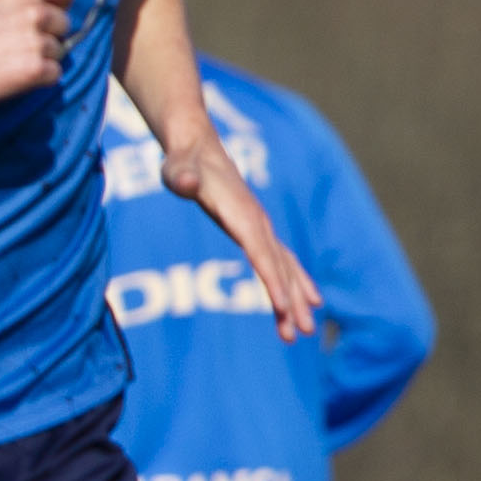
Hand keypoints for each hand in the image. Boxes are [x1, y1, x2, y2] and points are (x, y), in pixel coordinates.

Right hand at [0, 0, 75, 106]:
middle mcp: (34, 12)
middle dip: (44, 31)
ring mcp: (35, 42)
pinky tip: (11, 73)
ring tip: (7, 56)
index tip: (39, 8)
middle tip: (11, 39)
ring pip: (58, 49)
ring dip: (39, 55)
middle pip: (64, 22)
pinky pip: (54, 74)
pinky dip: (38, 77)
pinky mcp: (33, 71)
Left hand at [154, 128, 326, 342]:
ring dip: (294, 299)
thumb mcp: (176, 169)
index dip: (272, 280)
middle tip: (302, 333)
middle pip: (278, 268)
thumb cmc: (183, 162)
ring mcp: (260, 228)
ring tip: (305, 330)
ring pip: (284, 268)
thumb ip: (181, 176)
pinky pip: (280, 261)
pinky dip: (292, 282)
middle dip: (290, 301)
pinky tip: (304, 302)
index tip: (282, 307)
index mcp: (243, 215)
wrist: (198, 146)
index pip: (261, 254)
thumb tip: (188, 182)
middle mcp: (258, 224)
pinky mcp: (255, 230)